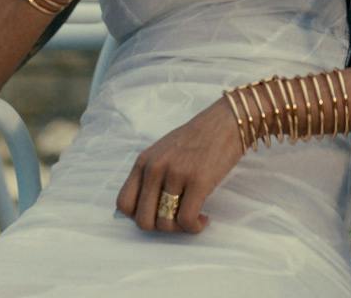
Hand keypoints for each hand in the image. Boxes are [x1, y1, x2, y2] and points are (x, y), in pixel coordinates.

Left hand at [115, 100, 244, 234]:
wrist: (225, 123)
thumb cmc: (195, 140)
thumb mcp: (162, 152)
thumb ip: (150, 176)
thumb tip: (143, 210)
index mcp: (143, 162)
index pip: (124, 204)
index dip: (139, 216)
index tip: (158, 213)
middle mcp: (155, 168)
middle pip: (143, 220)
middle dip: (161, 227)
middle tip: (177, 219)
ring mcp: (176, 174)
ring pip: (165, 224)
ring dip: (180, 229)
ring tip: (193, 217)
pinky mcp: (198, 181)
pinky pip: (187, 220)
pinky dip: (195, 227)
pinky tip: (204, 218)